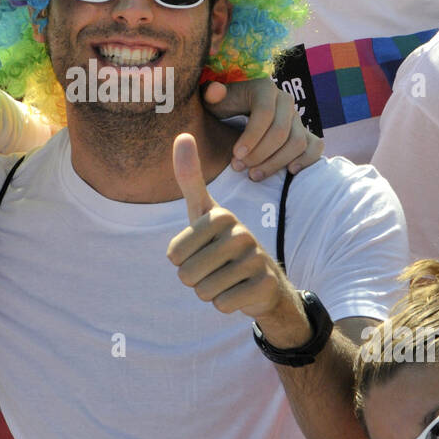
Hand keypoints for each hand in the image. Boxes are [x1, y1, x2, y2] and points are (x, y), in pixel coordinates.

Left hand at [167, 134, 308, 344]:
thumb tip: (182, 134)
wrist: (264, 280)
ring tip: (226, 278)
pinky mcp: (264, 284)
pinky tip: (239, 291)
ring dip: (209, 291)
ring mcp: (255, 259)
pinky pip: (222, 304)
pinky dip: (225, 304)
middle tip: (215, 268)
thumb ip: (189, 177)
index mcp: (220, 215)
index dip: (181, 261)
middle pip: (187, 275)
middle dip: (195, 279)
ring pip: (204, 291)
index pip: (174, 254)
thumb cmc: (223, 242)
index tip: (201, 251)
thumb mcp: (204, 211)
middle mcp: (240, 233)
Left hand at [202, 78, 322, 180]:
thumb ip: (211, 95)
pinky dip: (307, 160)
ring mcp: (297, 117)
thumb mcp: (213, 100)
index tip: (235, 155)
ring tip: (254, 175)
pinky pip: (315, 146)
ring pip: (298, 141)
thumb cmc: (222, 107)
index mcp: (264, 89)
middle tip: (239, 168)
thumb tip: (216, 90)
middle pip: (281, 131)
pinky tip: (290, 172)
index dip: (251, 137)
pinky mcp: (305, 132)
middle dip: (260, 154)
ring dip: (277, 162)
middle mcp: (285, 100)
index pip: (264, 113)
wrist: (235, 113)